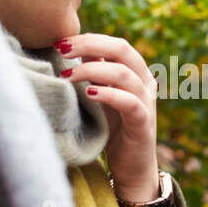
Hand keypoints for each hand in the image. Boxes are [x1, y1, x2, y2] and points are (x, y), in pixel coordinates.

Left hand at [55, 32, 159, 202]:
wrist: (132, 168)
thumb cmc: (114, 129)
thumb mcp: (101, 95)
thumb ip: (94, 72)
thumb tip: (72, 47)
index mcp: (136, 72)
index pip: (115, 43)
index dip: (89, 38)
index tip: (61, 42)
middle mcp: (145, 82)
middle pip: (122, 50)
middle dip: (90, 45)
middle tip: (63, 50)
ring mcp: (146, 102)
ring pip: (124, 74)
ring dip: (92, 70)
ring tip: (67, 76)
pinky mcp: (143, 123)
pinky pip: (130, 102)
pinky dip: (108, 94)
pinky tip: (89, 93)